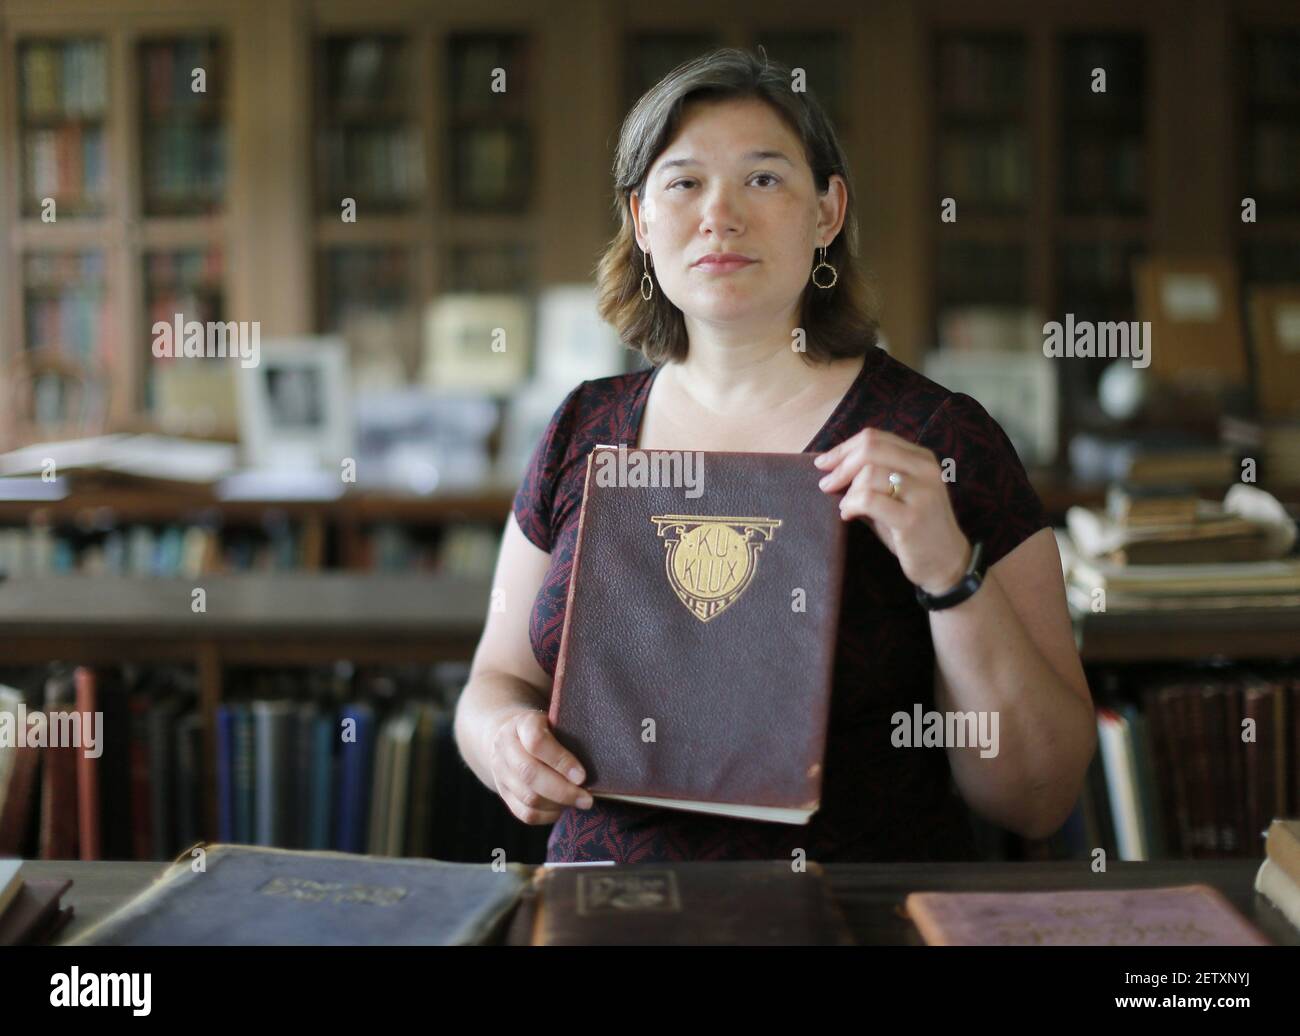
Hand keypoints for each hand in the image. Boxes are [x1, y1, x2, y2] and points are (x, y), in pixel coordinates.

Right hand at [485, 707, 593, 823]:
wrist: (508, 735)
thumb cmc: (544, 727)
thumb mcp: (554, 718)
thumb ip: (571, 729)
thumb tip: (601, 750)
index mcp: (521, 723)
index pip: (536, 742)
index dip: (560, 760)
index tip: (583, 775)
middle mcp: (505, 747)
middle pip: (530, 774)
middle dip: (562, 790)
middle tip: (587, 798)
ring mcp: (500, 771)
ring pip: (528, 796)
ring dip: (558, 804)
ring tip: (579, 802)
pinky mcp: (503, 793)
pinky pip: (525, 812)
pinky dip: (547, 815)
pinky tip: (563, 808)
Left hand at [814, 427, 971, 594]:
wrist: (946, 562)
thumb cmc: (914, 528)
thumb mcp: (897, 495)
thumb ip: (871, 476)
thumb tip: (830, 467)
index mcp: (921, 458)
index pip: (875, 437)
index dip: (843, 448)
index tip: (823, 463)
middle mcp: (925, 469)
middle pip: (870, 448)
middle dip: (840, 465)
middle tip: (826, 484)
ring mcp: (921, 492)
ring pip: (869, 473)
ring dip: (848, 491)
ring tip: (846, 507)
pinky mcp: (911, 518)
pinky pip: (869, 499)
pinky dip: (851, 505)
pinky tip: (849, 515)